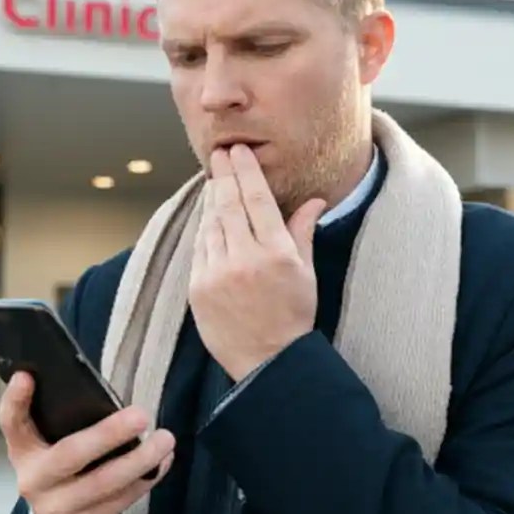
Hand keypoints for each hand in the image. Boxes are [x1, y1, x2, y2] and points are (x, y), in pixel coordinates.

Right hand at [0, 371, 174, 513]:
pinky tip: (163, 462)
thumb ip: (62, 422)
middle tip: (141, 415)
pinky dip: (147, 479)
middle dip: (108, 434)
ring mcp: (58, 508)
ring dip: (140, 460)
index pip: (11, 423)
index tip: (26, 375)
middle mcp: (34, 480)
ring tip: (165, 439)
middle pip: (70, 454)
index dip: (15, 400)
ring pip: (104, 483)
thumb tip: (102, 392)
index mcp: (23, 451)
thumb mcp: (49, 447)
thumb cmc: (62, 471)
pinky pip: (121, 500)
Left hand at [189, 144, 326, 381]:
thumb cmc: (292, 317)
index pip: (258, 200)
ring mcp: (218, 274)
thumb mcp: (305, 272)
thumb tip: (314, 200)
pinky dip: (204, 228)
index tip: (238, 151)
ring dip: (211, 199)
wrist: (267, 362)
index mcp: (276, 253)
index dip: (246, 171)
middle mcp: (245, 259)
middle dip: (223, 175)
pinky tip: (207, 215)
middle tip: (219, 153)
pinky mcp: (198, 288)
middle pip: (229, 205)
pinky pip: (200, 248)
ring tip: (214, 180)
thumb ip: (302, 232)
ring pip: (211, 224)